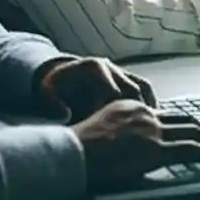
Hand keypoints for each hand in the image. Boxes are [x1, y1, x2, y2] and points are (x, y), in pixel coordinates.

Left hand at [38, 57, 155, 122]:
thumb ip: (54, 103)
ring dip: (146, 108)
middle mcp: (111, 66)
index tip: (107, 129)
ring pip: (143, 88)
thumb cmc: (55, 88)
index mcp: (93, 68)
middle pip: (132, 90)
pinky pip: (146, 87)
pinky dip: (150, 101)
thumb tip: (66, 114)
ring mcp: (121, 70)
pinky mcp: (129, 75)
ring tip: (148, 128)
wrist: (62, 75)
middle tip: (131, 133)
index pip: (112, 92)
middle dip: (133, 112)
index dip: (112, 112)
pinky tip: (151, 119)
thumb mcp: (48, 92)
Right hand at [74, 100, 199, 191]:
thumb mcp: (100, 130)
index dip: (188, 124)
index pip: (168, 114)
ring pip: (197, 133)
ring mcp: (152, 130)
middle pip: (188, 120)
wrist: (66, 153)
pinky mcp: (155, 149)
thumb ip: (120, 133)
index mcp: (132, 107)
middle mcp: (146, 114)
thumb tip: (130, 147)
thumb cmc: (75, 150)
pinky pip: (194, 151)